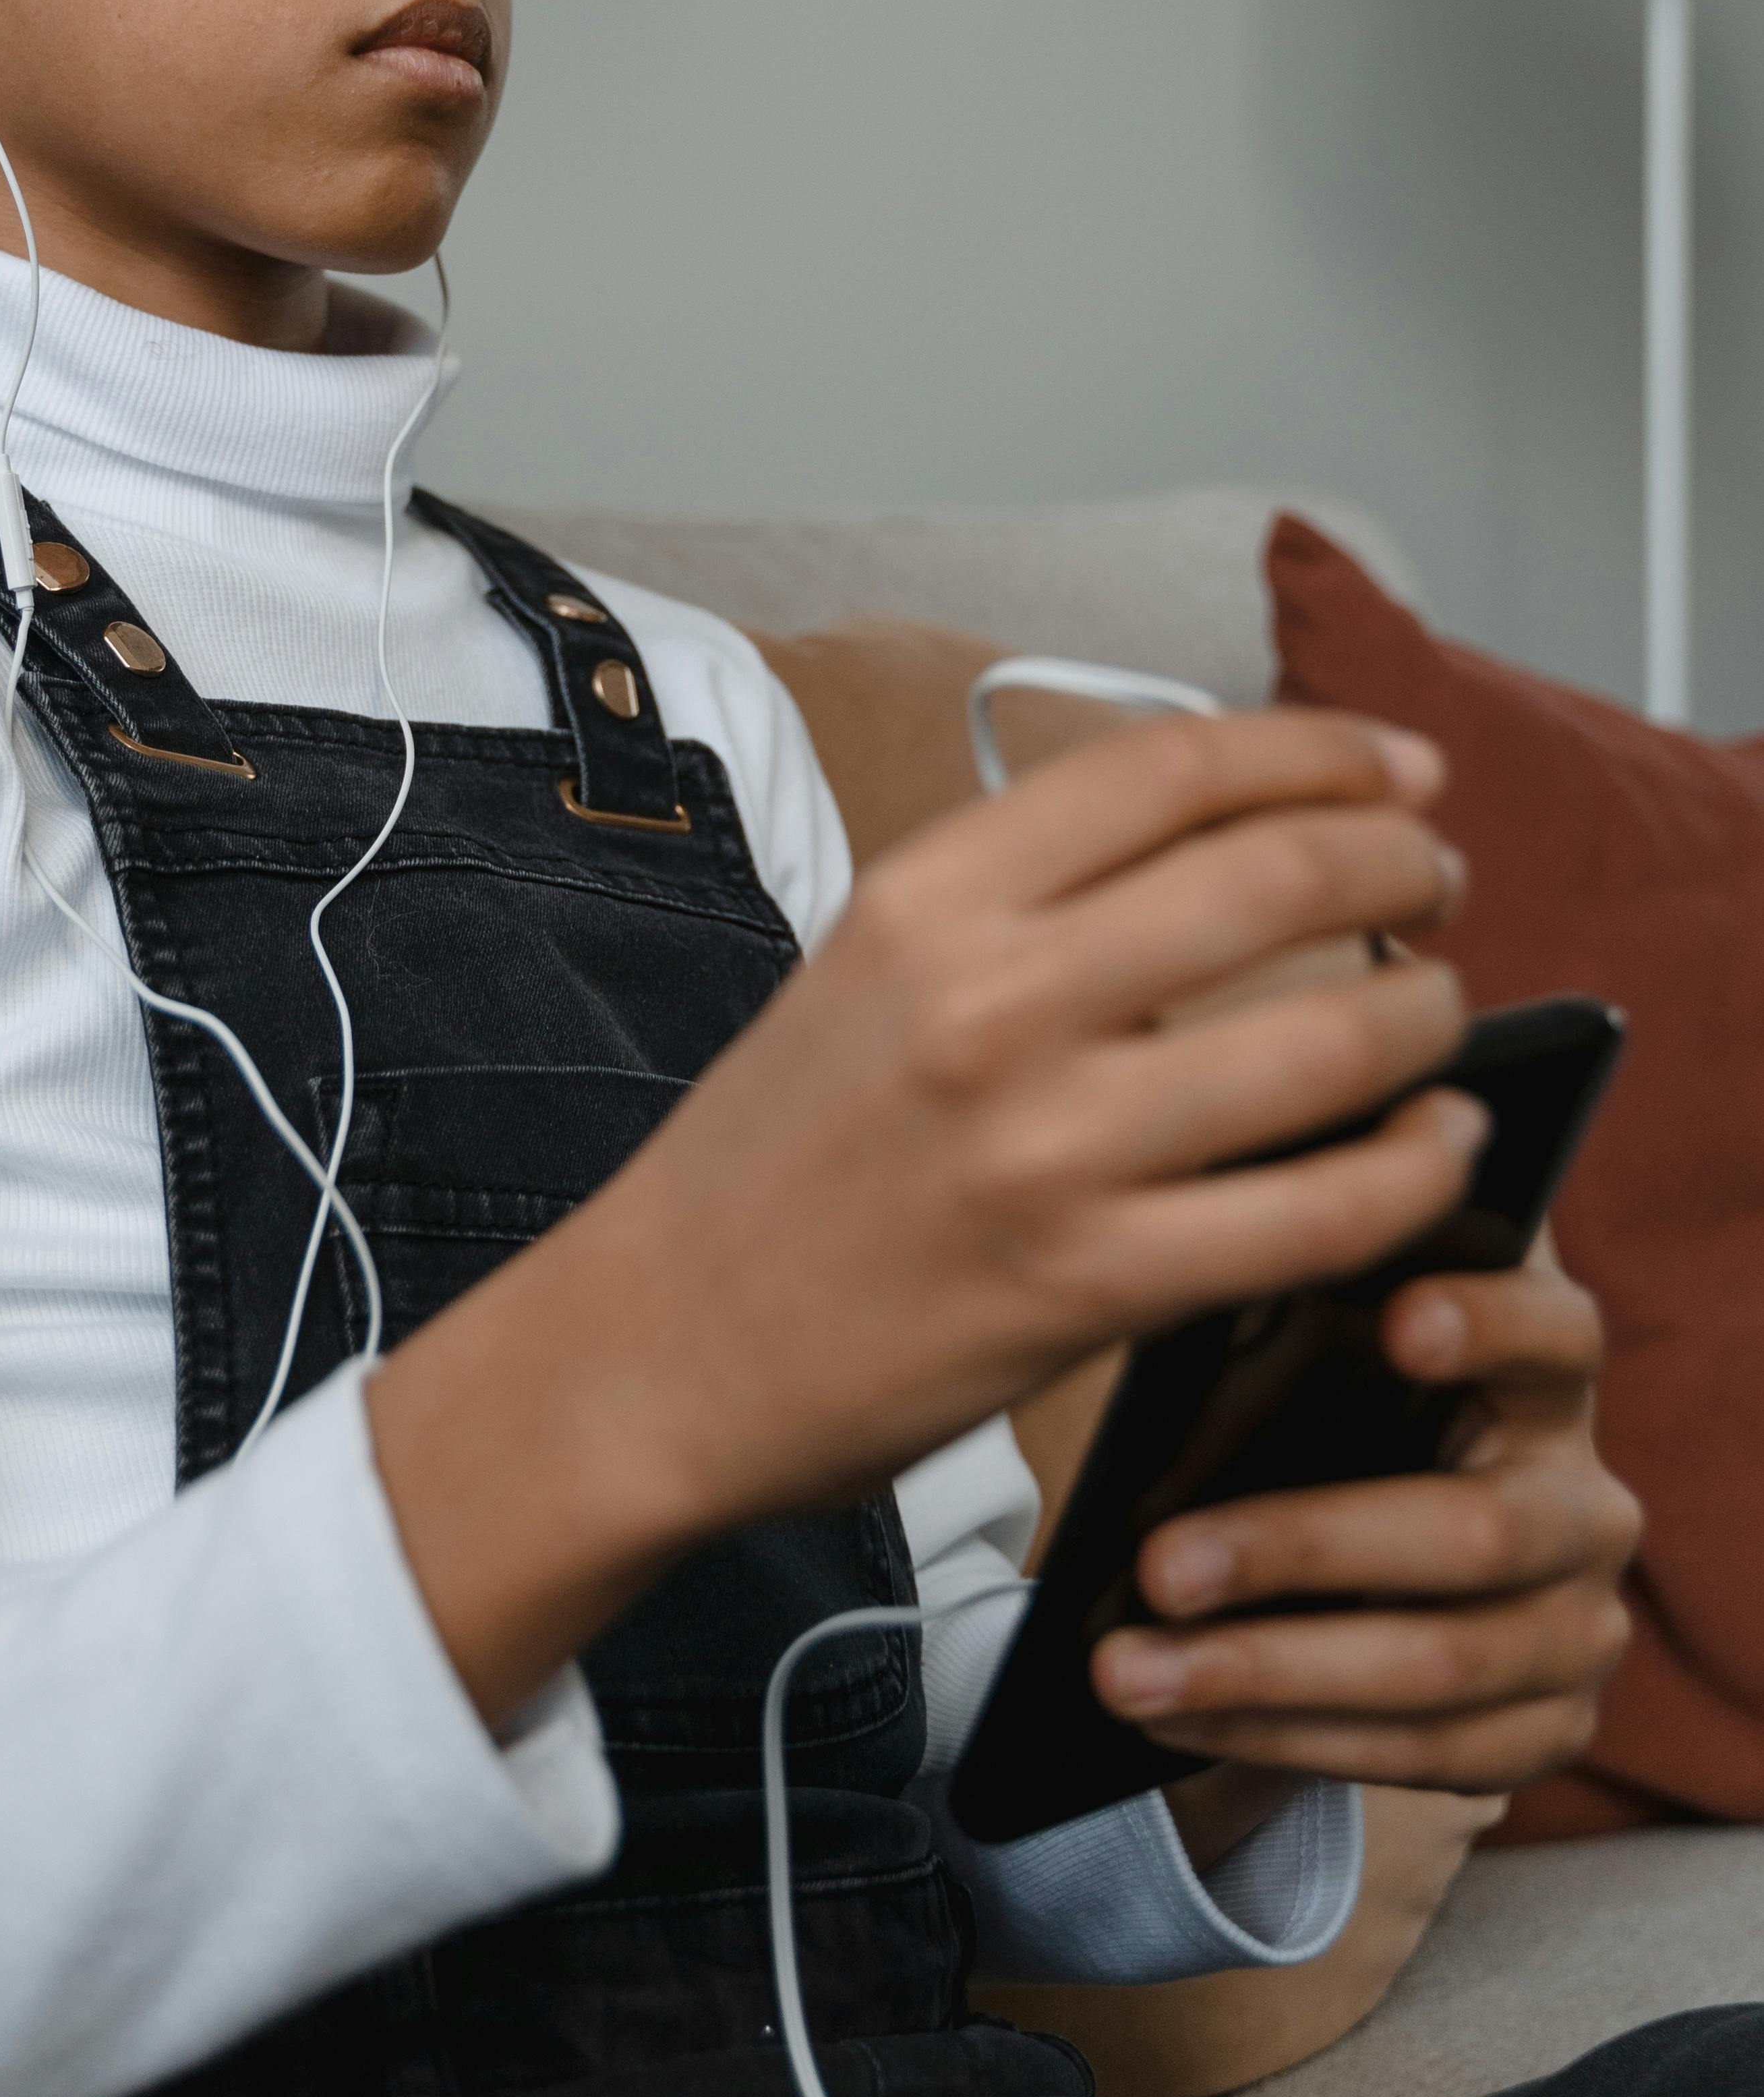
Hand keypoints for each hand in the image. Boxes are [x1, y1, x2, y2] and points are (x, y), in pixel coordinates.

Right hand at [372, 707, 1477, 1724]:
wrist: (658, 1344)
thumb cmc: (773, 1158)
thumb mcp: (869, 967)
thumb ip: (1022, 899)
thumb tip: (1218, 839)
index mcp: (928, 895)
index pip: (1171, 768)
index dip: (1320, 752)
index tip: (1398, 771)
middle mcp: (989, 1000)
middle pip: (1276, 878)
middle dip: (1401, 866)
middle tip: (1437, 885)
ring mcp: (1043, 1148)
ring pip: (1327, 1041)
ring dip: (1426, 1015)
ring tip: (1438, 1014)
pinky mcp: (1088, 1287)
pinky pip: (1317, 1215)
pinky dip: (1414, 1171)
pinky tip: (1437, 1147)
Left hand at [1095, 1253, 1639, 1791]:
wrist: (1398, 1558)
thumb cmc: (1347, 1424)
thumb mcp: (1338, 1362)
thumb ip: (1303, 1334)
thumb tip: (1196, 1312)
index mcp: (1546, 1383)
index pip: (1553, 1333)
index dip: (1490, 1324)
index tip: (1398, 1324)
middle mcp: (1588, 1506)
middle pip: (1477, 1533)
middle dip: (1302, 1551)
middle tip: (1159, 1569)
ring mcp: (1582, 1627)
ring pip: (1442, 1665)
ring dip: (1267, 1676)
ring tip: (1129, 1673)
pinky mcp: (1555, 1727)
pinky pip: (1427, 1755)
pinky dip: (1286, 1741)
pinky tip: (1183, 1721)